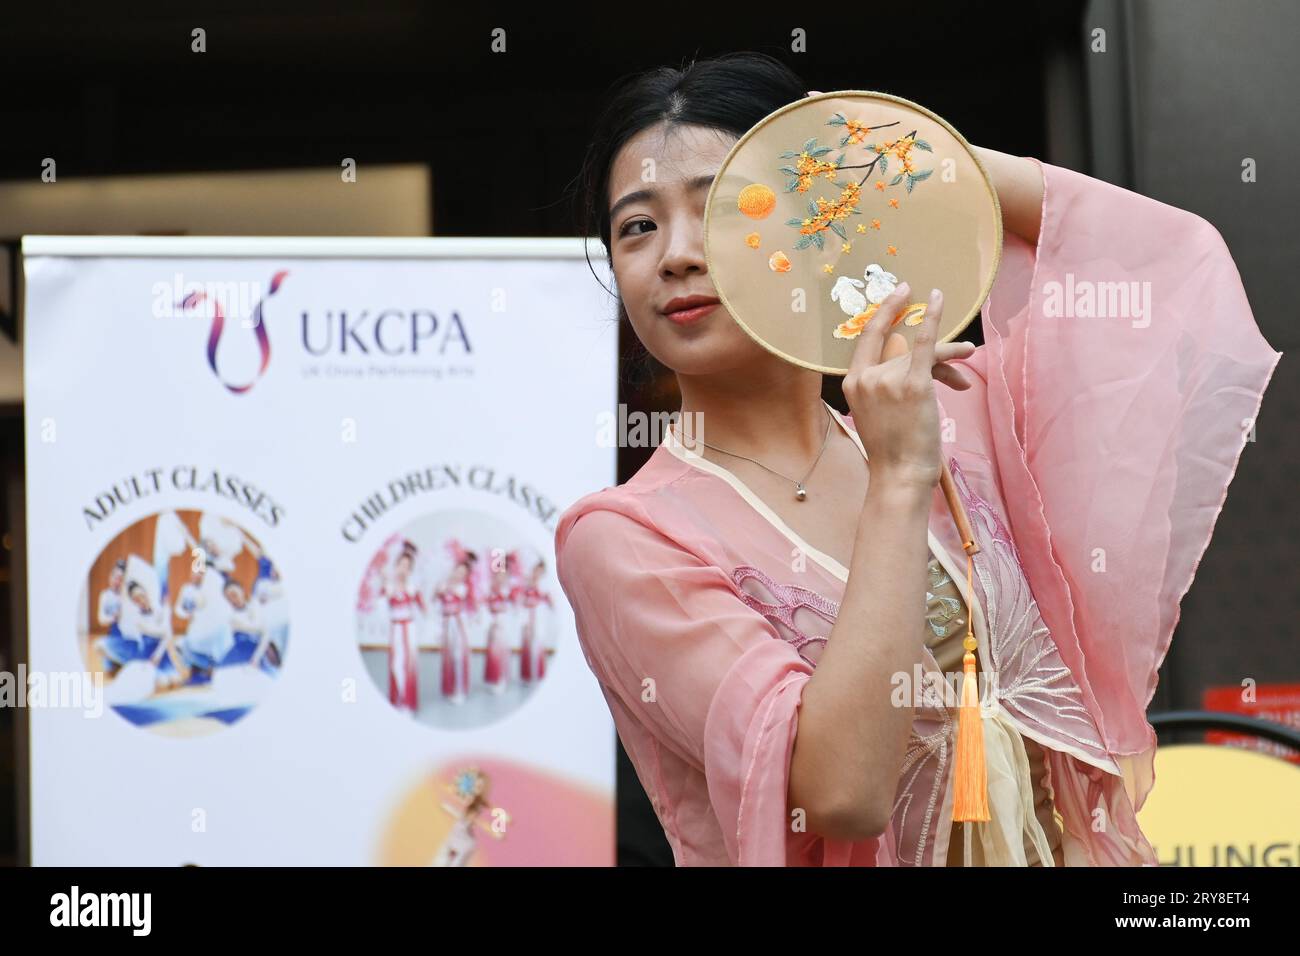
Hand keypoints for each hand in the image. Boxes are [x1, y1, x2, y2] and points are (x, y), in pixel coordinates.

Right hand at [841, 284, 974, 487]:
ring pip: (923, 353)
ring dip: (948, 359)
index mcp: (852, 382)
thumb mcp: (879, 411)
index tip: (899, 292)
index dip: (884, 311)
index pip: (867, 337)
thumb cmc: (895, 448)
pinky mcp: (913, 384)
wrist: (900, 474)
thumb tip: (926, 359)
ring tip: (964, 371)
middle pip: (903, 347)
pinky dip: (932, 318)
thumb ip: (890, 382)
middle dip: (932, 353)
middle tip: (956, 347)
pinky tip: (937, 299)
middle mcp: (866, 377)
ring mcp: (888, 379)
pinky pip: (925, 343)